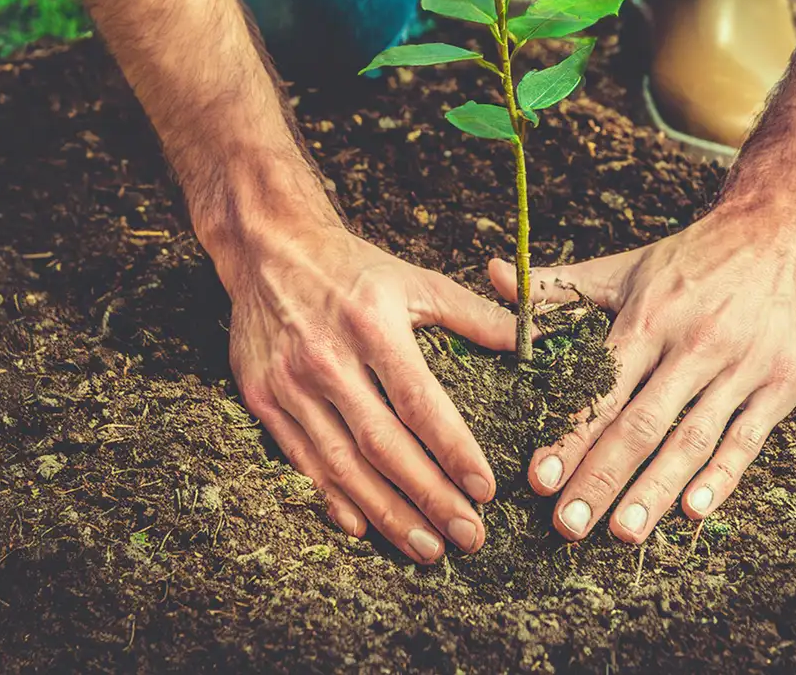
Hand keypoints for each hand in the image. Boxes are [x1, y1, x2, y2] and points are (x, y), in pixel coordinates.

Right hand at [218, 214, 517, 563]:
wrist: (268, 248)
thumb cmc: (353, 268)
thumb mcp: (415, 279)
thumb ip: (475, 314)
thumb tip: (534, 338)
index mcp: (372, 324)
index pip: (419, 400)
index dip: (453, 449)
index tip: (485, 489)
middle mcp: (326, 358)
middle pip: (383, 443)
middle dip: (428, 496)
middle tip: (468, 535)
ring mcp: (289, 382)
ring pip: (342, 463)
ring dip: (386, 512)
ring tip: (427, 547)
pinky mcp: (261, 398)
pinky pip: (300, 459)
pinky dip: (332, 497)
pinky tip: (363, 527)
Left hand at [489, 200, 795, 542]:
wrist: (781, 231)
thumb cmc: (692, 258)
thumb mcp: (624, 267)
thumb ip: (557, 285)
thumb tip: (490, 273)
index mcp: (648, 318)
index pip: (600, 387)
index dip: (569, 436)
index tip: (539, 481)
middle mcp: (692, 344)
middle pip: (641, 423)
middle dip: (602, 477)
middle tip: (569, 526)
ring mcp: (740, 366)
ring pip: (692, 437)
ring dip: (656, 489)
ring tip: (623, 534)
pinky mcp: (780, 383)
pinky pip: (747, 438)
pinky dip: (722, 477)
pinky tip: (694, 512)